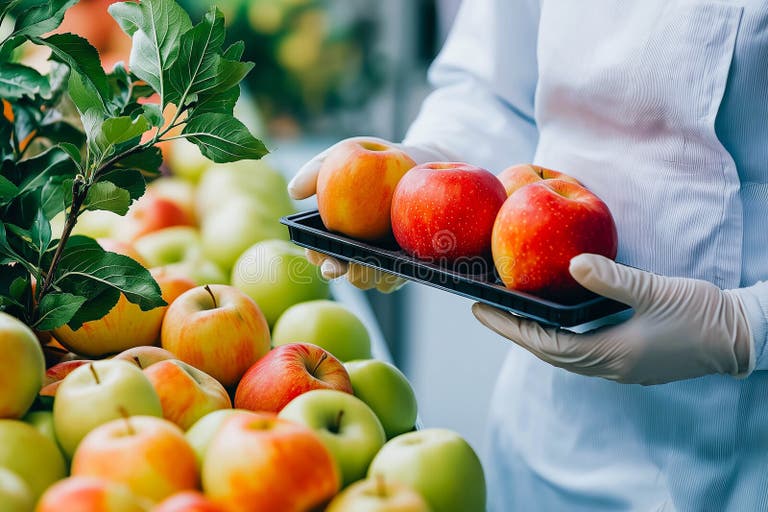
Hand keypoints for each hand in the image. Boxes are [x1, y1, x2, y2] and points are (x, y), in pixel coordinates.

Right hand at [288, 137, 449, 293]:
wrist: (419, 159)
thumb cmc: (374, 156)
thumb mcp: (344, 153)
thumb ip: (316, 169)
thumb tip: (293, 191)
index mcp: (337, 234)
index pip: (320, 252)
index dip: (316, 255)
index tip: (316, 251)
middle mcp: (360, 252)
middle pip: (346, 272)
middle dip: (341, 272)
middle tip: (340, 266)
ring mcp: (385, 259)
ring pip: (375, 281)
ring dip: (371, 277)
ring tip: (370, 266)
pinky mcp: (409, 261)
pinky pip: (403, 274)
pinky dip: (401, 271)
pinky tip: (400, 263)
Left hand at [472, 253, 752, 384]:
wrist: (741, 337)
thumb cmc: (701, 314)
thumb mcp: (655, 290)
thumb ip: (612, 279)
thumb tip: (572, 264)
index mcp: (611, 354)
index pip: (545, 344)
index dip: (509, 327)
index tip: (480, 309)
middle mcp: (610, 367)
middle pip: (548, 352)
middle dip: (515, 331)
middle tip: (486, 309)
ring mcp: (620, 367)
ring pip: (564, 355)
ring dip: (535, 336)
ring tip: (512, 314)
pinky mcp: (629, 360)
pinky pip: (580, 352)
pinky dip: (559, 337)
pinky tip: (555, 321)